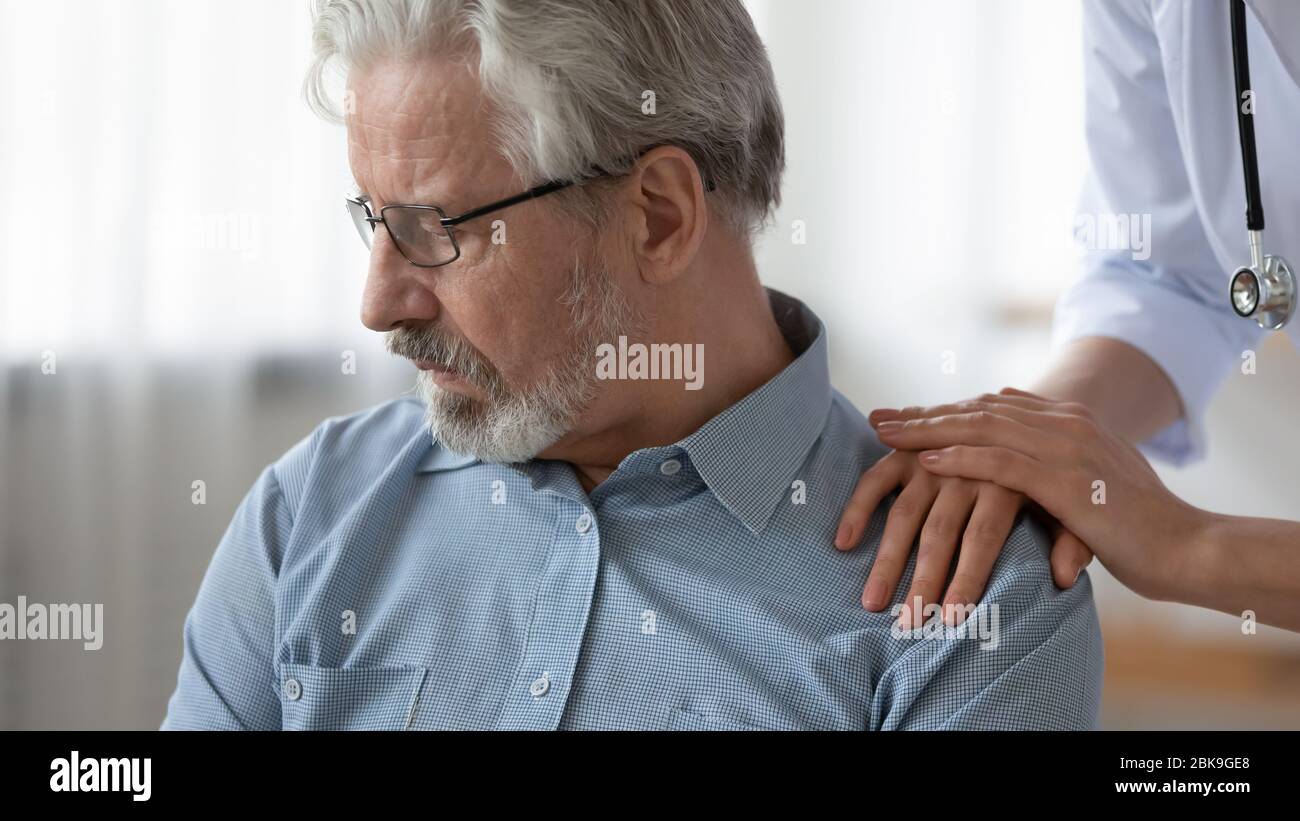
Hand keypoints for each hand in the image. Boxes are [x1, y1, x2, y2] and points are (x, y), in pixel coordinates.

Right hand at [835, 444, 1091, 627]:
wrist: (1033, 423)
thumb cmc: (1053, 482)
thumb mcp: (1075, 507)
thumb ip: (1071, 542)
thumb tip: (1062, 579)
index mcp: (1008, 481)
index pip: (983, 537)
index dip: (967, 577)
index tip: (954, 619)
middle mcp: (967, 469)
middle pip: (939, 531)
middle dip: (921, 581)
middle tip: (908, 624)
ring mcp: (933, 460)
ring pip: (903, 512)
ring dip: (885, 560)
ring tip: (871, 602)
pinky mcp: (909, 452)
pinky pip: (876, 478)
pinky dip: (858, 508)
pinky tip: (844, 541)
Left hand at [873, 387, 1208, 600]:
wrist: (1189, 548)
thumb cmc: (1140, 529)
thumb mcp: (1091, 488)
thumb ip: (1057, 474)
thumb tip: (1023, 482)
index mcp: (1071, 423)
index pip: (994, 408)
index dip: (946, 411)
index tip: (905, 417)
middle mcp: (1066, 425)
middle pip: (979, 411)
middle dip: (925, 414)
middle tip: (878, 418)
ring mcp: (1068, 449)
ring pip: (982, 429)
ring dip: (929, 431)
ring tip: (887, 435)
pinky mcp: (1068, 481)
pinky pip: (1003, 464)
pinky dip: (961, 459)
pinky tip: (927, 461)